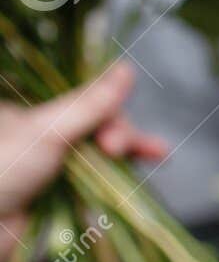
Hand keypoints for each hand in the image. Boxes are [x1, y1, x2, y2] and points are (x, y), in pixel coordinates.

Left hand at [0, 63, 166, 219]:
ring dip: (132, 153)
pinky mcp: (64, 192)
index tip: (112, 140)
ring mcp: (58, 164)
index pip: (89, 102)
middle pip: (101, 125)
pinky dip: (121, 179)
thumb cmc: (4, 170)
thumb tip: (126, 69)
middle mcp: (50, 134)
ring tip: (160, 154)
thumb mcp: (49, 130)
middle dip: (120, 135)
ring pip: (104, 152)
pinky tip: (142, 174)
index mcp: (37, 110)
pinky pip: (100, 181)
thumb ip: (89, 105)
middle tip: (116, 152)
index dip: (109, 114)